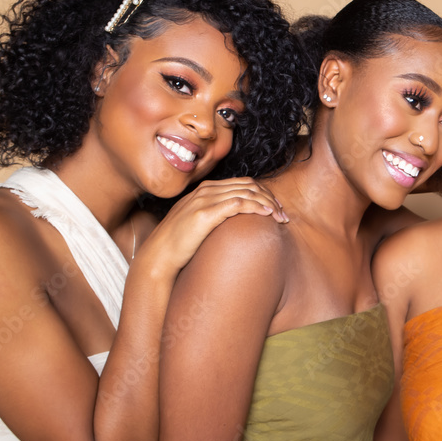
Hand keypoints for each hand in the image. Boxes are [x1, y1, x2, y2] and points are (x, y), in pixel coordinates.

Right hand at [136, 177, 286, 274]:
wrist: (158, 257)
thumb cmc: (179, 245)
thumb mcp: (198, 224)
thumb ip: (215, 215)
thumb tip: (236, 222)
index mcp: (205, 190)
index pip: (243, 183)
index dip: (263, 193)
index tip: (276, 209)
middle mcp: (206, 190)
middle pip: (248, 185)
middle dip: (270, 198)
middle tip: (283, 214)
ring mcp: (204, 200)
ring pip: (247, 192)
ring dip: (268, 204)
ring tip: (280, 217)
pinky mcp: (205, 214)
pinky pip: (238, 204)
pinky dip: (256, 207)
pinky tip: (267, 215)